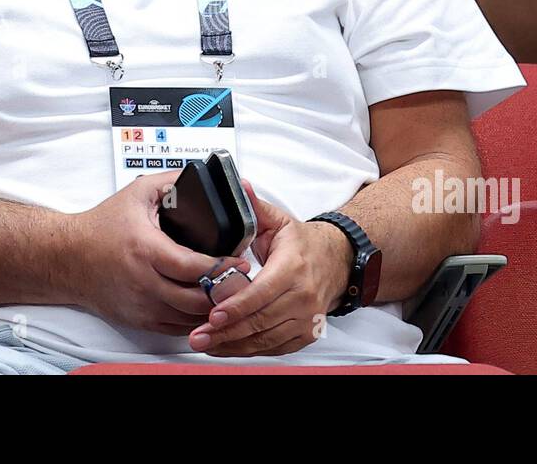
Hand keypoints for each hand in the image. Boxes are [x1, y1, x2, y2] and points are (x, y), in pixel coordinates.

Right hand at [69, 172, 250, 335]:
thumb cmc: (101, 226)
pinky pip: (177, 328)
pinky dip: (195, 319)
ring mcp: (141, 306)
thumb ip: (171, 182)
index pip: (194, 267)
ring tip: (229, 293)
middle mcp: (143, 282)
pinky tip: (205, 306)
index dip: (222, 268)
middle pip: (196, 299)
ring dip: (212, 308)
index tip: (240, 262)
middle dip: (224, 291)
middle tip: (242, 280)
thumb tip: (201, 176)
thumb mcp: (137, 193)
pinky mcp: (139, 320)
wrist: (68, 257)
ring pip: (189, 318)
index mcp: (146, 249)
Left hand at [188, 183, 352, 357]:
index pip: (262, 292)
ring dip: (234, 345)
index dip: (237, 306)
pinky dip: (250, 350)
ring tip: (206, 344)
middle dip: (226, 331)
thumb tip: (239, 187)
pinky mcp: (306, 333)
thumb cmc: (304, 244)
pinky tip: (228, 347)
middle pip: (260, 320)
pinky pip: (275, 348)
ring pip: (266, 338)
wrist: (338, 262)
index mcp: (293, 266)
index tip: (213, 315)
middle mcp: (303, 295)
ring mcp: (307, 318)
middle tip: (198, 335)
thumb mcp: (279, 221)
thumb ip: (254, 207)